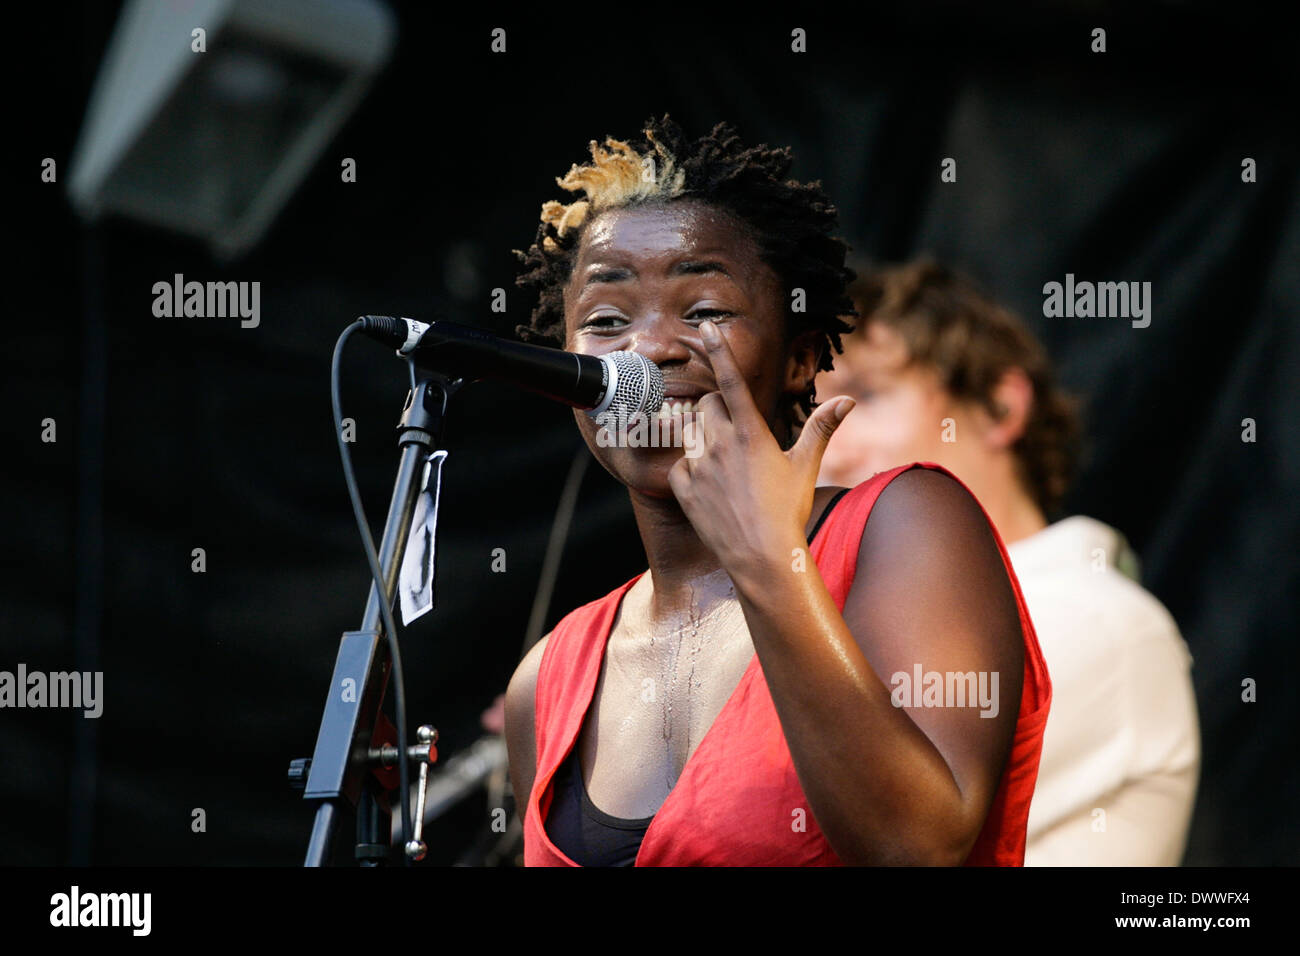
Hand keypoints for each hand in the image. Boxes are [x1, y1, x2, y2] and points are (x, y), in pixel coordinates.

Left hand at [667, 320, 854, 577]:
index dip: (718, 351)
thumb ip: (821, 428)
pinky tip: (710, 488)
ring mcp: (698, 465)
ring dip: (704, 438)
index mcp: (751, 432)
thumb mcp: (805, 466)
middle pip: (707, 404)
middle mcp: (720, 442)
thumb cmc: (788, 510)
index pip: (730, 381)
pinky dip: (690, 469)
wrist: (763, 557)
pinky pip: (678, 464)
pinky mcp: (683, 488)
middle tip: (737, 436)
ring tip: (726, 467)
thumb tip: (848, 400)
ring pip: (690, 431)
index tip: (705, 329)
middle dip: (717, 410)